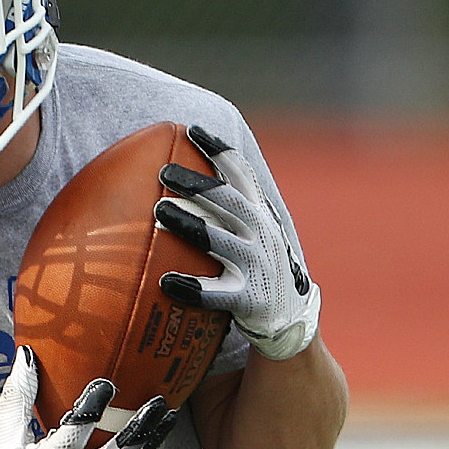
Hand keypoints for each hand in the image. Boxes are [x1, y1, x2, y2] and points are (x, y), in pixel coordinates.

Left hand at [152, 123, 320, 361]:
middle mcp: (261, 234)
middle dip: (197, 183)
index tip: (191, 130)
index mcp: (260, 214)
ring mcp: (257, 266)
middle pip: (228, 202)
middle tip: (164, 172)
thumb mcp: (253, 231)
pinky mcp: (250, 299)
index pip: (241, 173)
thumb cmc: (258, 267)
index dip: (218, 150)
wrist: (289, 318)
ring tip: (158, 212)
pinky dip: (193, 288)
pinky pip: (217, 294)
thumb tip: (181, 179)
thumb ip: (228, 209)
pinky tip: (167, 282)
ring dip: (190, 224)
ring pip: (220, 241)